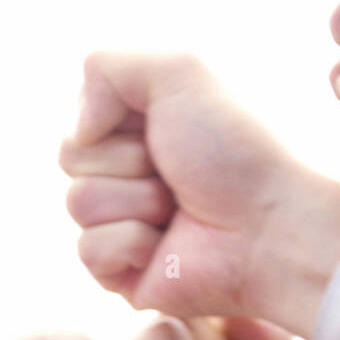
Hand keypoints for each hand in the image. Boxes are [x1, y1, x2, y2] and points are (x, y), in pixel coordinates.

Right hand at [60, 53, 339, 339]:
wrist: (268, 226)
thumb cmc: (235, 151)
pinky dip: (132, 243)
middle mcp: (125, 174)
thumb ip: (106, 66)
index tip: (165, 128)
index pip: (80, 119)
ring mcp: (120, 224)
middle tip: (174, 172)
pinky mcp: (120, 273)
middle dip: (126, 161)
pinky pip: (88, 251)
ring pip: (78, 204)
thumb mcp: (178, 71)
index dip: (115, 122)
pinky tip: (167, 246)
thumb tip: (78, 131)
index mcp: (135, 129)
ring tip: (177, 210)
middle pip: (70, 159)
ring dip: (136, 201)